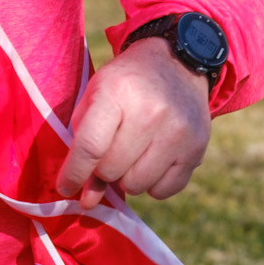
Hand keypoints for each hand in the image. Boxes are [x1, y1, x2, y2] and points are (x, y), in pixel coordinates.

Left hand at [57, 39, 212, 208]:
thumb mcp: (95, 97)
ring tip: (131, 154)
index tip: (65, 186)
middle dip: (103, 169)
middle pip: (112, 170)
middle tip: (109, 152)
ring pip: (137, 185)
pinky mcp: (197, 148)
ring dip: (127, 178)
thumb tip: (88, 201)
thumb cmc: (125, 85)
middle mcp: (151, 111)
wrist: (177, 64)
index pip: (91, 146)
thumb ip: (83, 144)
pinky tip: (152, 160)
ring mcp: (178, 131)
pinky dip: (152, 183)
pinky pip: (163, 191)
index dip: (74, 173)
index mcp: (117, 91)